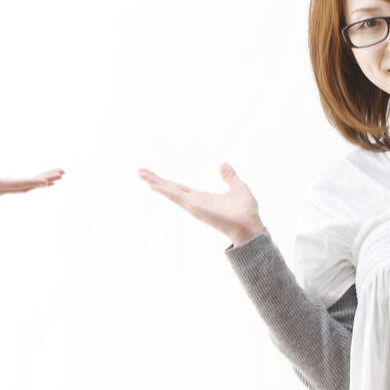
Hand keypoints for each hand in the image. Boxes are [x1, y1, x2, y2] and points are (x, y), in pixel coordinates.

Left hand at [0, 158, 63, 208]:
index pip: (17, 183)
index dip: (33, 180)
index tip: (47, 177)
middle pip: (26, 185)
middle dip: (44, 179)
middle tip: (62, 174)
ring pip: (25, 185)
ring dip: (43, 180)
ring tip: (60, 175)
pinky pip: (16, 184)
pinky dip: (30, 183)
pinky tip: (43, 181)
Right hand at [137, 163, 265, 245]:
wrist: (250, 225)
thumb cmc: (246, 211)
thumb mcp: (238, 187)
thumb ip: (229, 177)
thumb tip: (223, 164)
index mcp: (202, 198)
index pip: (180, 188)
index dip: (166, 182)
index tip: (153, 176)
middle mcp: (194, 202)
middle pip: (170, 189)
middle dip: (155, 180)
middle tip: (139, 171)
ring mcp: (193, 206)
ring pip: (170, 192)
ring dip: (155, 183)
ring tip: (141, 174)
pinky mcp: (196, 209)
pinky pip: (178, 198)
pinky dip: (165, 192)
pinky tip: (154, 186)